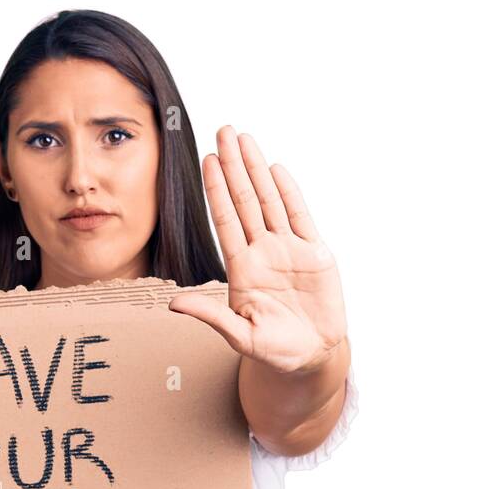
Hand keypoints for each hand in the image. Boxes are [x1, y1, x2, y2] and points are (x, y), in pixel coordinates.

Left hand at [169, 127, 347, 371]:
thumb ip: (210, 315)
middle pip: (245, 201)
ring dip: (257, 170)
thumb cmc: (275, 350)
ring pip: (270, 201)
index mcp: (241, 269)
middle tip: (223, 132)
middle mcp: (262, 252)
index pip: (225, 221)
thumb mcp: (240, 336)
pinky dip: (289, 193)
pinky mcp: (313, 253)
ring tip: (245, 139)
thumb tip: (174, 302)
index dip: (216, 191)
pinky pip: (300, 216)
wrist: (312, 356)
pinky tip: (276, 170)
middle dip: (234, 166)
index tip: (206, 162)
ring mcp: (287, 249)